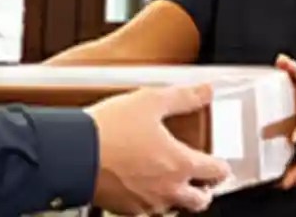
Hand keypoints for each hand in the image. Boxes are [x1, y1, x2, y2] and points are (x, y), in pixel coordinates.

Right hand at [86, 83, 231, 214]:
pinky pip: (145, 212)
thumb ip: (183, 97)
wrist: (74, 154)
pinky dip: (149, 202)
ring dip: (176, 197)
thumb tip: (206, 91)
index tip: (219, 163)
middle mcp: (168, 189)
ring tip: (168, 180)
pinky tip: (140, 186)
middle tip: (200, 179)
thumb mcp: (151, 101)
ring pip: (173, 208)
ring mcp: (146, 203)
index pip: (217, 172)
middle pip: (200, 201)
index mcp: (180, 163)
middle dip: (204, 190)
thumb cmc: (110, 129)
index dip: (221, 166)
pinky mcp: (125, 210)